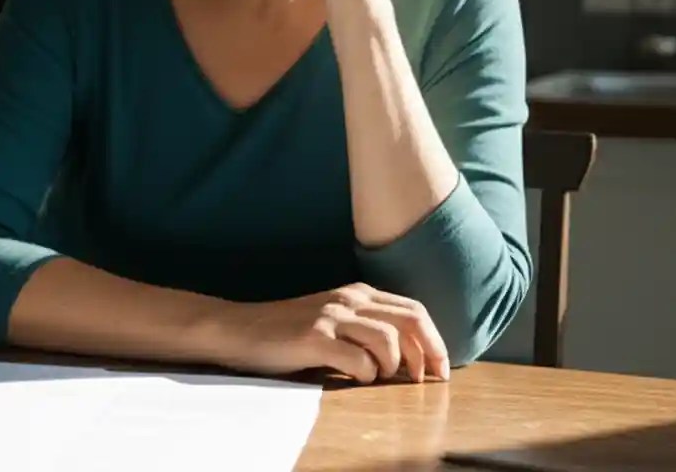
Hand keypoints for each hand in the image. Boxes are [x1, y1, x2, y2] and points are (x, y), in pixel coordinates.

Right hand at [204, 282, 449, 383]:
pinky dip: (364, 375)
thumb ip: (362, 328)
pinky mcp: (312, 338)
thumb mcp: (329, 319)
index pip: (413, 311)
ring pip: (388, 339)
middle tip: (427, 381)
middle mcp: (348, 300)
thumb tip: (407, 359)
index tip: (439, 369)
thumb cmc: (283, 331)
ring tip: (378, 378)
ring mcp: (330, 317)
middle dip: (428, 353)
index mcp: (357, 294)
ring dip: (392, 365)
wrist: (236, 328)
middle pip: (410, 320)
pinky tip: (353, 379)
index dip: (434, 341)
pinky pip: (357, 360)